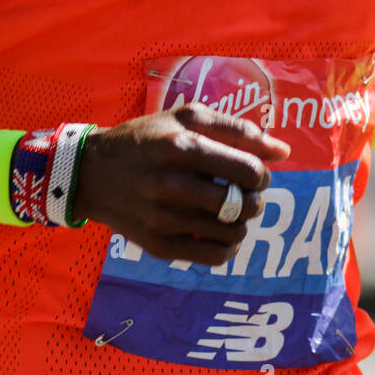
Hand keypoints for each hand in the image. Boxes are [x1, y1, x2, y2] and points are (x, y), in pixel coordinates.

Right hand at [72, 102, 290, 265]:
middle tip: (245, 192)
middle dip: (256, 198)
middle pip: (243, 204)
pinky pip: (214, 257)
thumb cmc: (147, 138)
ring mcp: (163, 219)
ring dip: (243, 222)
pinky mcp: (158, 246)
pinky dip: (228, 246)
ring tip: (232, 210)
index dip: (262, 173)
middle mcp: (170, 185)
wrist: (91, 173)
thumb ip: (238, 129)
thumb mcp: (186, 118)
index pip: (248, 170)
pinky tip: (220, 231)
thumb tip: (284, 151)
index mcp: (180, 147)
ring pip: (233, 233)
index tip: (253, 171)